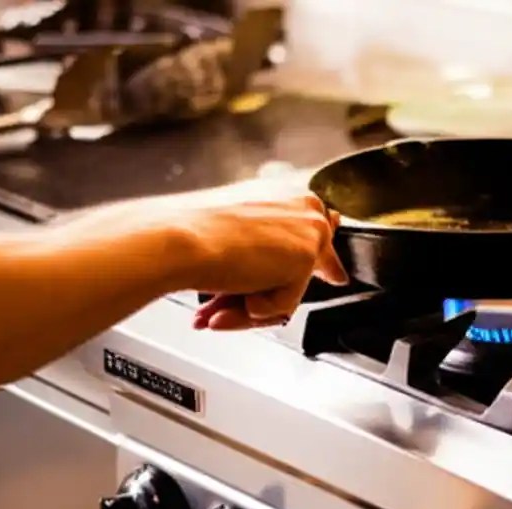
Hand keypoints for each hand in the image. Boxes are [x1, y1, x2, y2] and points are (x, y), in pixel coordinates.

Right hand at [58, 179, 348, 329]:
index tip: (334, 275)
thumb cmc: (188, 235)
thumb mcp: (230, 237)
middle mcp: (300, 205)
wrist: (176, 241)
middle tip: (233, 307)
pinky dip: (255, 310)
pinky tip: (230, 296)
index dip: (315, 262)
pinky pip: (285, 303)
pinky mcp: (308, 254)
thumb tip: (297, 271)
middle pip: (303, 270)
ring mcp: (308, 228)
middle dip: (265, 296)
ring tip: (217, 307)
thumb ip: (263, 251)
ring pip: (288, 291)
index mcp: (280, 195)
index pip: (312, 233)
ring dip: (249, 308)